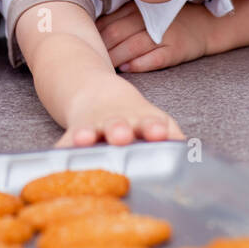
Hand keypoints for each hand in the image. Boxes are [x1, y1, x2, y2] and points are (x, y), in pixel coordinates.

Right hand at [56, 75, 184, 146]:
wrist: (96, 92)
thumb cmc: (133, 115)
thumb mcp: (155, 119)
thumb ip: (171, 134)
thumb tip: (189, 150)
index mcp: (141, 121)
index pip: (150, 123)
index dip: (153, 127)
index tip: (158, 132)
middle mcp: (118, 123)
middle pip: (119, 125)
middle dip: (120, 130)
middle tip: (122, 135)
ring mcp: (95, 127)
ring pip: (91, 131)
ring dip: (89, 135)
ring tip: (86, 139)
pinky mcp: (75, 132)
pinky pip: (66, 143)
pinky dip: (63, 149)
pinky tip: (58, 154)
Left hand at [96, 0, 213, 71]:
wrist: (206, 25)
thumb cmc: (169, 19)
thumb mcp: (145, 10)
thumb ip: (121, 16)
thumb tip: (92, 30)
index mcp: (139, 8)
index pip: (109, 22)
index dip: (94, 35)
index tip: (82, 44)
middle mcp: (150, 20)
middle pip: (117, 34)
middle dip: (100, 49)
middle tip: (88, 60)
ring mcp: (163, 35)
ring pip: (131, 47)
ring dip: (115, 58)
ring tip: (103, 67)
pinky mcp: (175, 50)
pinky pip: (153, 59)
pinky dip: (138, 64)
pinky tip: (126, 68)